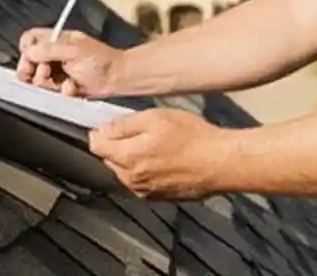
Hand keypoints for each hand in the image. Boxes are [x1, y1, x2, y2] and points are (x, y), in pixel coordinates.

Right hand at [16, 28, 123, 97]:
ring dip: (49, 83)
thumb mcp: (73, 50)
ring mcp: (59, 70)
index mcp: (56, 39)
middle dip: (35, 71)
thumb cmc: (101, 60)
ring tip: (63, 82)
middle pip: (30, 62)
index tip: (30, 60)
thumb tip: (28, 52)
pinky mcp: (63, 85)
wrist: (117, 77)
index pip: (30, 40)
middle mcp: (55, 54)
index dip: (26, 50)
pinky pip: (52, 91)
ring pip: (39, 79)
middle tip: (45, 74)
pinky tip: (72, 87)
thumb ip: (48, 50)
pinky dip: (62, 91)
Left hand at [88, 108, 235, 199]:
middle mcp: (131, 179)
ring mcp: (145, 191)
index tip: (111, 123)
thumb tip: (102, 129)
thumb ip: (124, 125)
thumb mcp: (155, 118)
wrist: (220, 163)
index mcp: (127, 158)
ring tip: (157, 144)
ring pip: (126, 171)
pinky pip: (142, 181)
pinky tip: (166, 158)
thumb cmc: (192, 138)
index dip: (101, 131)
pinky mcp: (159, 197)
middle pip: (110, 159)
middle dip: (118, 145)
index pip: (96, 146)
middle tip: (141, 130)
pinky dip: (147, 170)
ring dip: (133, 158)